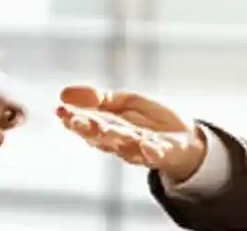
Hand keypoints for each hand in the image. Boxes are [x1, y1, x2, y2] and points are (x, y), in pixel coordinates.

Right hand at [57, 85, 206, 182]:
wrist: (186, 140)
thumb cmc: (150, 121)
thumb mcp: (125, 102)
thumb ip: (100, 98)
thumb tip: (64, 92)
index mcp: (107, 128)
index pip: (86, 123)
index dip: (73, 118)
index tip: (60, 109)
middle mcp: (120, 142)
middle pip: (101, 136)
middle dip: (88, 128)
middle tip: (75, 120)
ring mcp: (141, 149)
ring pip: (124, 145)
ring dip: (113, 138)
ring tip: (102, 128)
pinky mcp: (163, 154)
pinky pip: (155, 154)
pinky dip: (150, 151)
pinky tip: (146, 145)